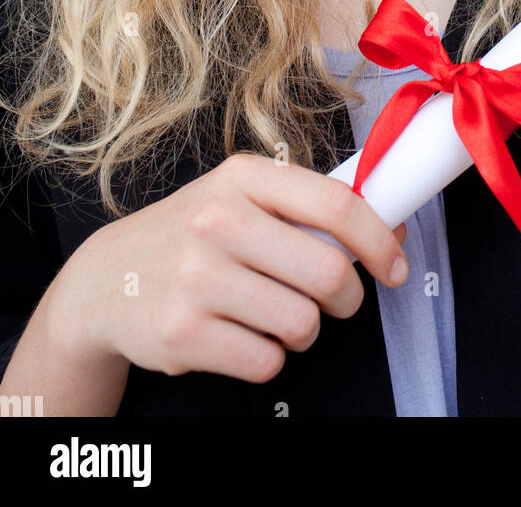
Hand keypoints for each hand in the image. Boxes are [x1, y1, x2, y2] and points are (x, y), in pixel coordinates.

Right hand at [49, 153, 409, 382]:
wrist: (106, 279)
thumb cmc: (194, 236)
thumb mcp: (242, 198)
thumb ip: (307, 208)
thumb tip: (391, 225)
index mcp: (244, 178)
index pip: (335, 205)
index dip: (379, 241)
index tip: (396, 267)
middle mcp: (218, 221)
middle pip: (327, 273)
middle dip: (347, 298)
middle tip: (336, 301)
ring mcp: (197, 277)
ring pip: (301, 324)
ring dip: (303, 331)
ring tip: (275, 315)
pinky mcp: (182, 332)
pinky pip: (266, 361)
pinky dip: (268, 357)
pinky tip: (242, 335)